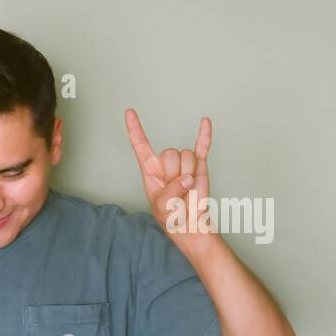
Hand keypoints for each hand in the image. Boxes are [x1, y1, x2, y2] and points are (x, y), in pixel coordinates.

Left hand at [124, 108, 211, 237]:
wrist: (190, 223)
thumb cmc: (171, 215)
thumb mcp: (163, 207)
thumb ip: (171, 192)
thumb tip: (187, 178)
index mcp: (151, 170)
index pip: (140, 145)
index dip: (135, 129)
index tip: (130, 112)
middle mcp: (166, 162)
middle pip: (170, 153)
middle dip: (175, 174)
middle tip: (177, 190)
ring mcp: (183, 162)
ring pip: (186, 156)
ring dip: (189, 174)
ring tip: (187, 189)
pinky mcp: (200, 164)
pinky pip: (202, 147)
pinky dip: (205, 135)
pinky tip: (205, 122)